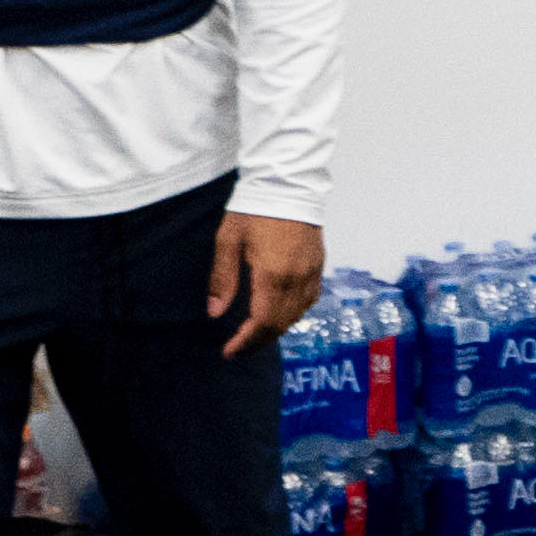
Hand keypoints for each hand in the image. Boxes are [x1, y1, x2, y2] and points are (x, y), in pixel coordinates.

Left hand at [211, 213, 326, 357]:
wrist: (287, 184)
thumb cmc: (253, 210)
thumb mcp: (228, 241)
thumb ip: (223, 279)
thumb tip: (216, 313)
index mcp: (272, 274)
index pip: (261, 321)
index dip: (245, 341)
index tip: (229, 352)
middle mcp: (296, 279)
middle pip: (280, 323)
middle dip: (259, 341)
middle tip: (239, 349)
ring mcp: (311, 272)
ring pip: (297, 314)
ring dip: (276, 329)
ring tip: (257, 335)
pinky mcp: (318, 265)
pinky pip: (310, 299)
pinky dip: (295, 313)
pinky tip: (282, 313)